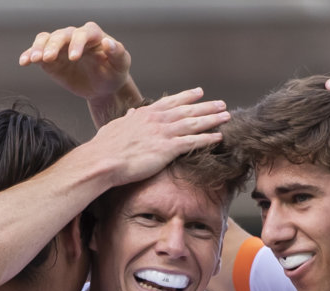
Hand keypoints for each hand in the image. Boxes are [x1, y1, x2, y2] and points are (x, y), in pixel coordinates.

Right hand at [19, 22, 131, 102]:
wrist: (103, 87)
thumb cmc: (113, 72)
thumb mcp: (121, 65)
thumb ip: (118, 53)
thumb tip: (108, 43)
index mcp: (93, 36)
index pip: (84, 33)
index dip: (78, 42)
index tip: (74, 57)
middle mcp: (75, 37)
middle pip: (62, 35)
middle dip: (55, 45)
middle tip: (49, 58)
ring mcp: (61, 47)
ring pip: (46, 39)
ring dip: (39, 48)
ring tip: (33, 59)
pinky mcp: (51, 60)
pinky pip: (37, 53)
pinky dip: (29, 55)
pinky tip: (24, 62)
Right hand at [86, 88, 229, 186]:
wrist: (103, 159)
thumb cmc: (105, 147)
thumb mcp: (115, 127)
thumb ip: (127, 119)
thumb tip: (131, 113)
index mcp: (145, 113)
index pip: (170, 102)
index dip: (187, 96)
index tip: (199, 92)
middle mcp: (157, 119)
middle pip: (187, 109)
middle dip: (206, 106)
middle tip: (221, 104)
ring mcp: (163, 132)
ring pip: (194, 123)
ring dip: (212, 119)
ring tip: (226, 116)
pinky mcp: (167, 148)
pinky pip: (193, 141)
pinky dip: (207, 138)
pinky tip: (219, 137)